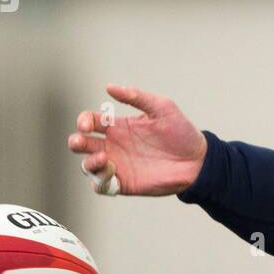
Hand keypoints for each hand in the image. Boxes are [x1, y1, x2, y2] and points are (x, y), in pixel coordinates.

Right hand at [67, 84, 205, 196]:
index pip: (90, 121)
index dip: (83, 121)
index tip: (88, 123)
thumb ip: (136, 97)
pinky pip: (101, 186)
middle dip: (76, 141)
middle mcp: (114, 145)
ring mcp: (117, 165)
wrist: (197, 161)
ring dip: (87, 162)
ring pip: (87, 166)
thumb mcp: (162, 108)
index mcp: (119, 126)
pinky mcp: (124, 184)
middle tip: (81, 140)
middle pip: (81, 143)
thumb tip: (109, 87)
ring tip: (102, 158)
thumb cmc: (181, 132)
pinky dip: (99, 180)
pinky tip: (111, 172)